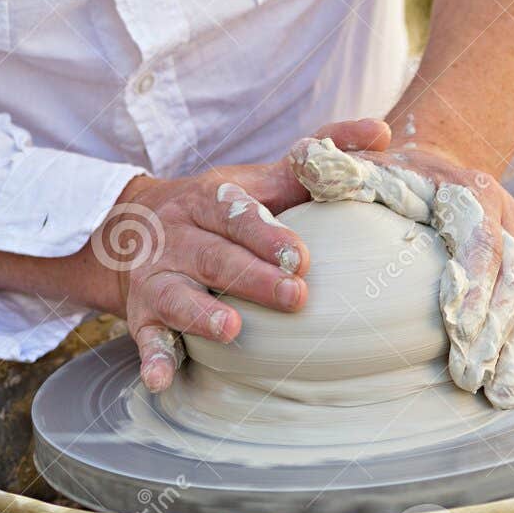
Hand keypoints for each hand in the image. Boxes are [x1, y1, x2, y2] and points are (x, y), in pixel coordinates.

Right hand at [91, 120, 388, 391]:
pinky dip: (153, 358)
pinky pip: (145, 338)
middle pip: (215, 257)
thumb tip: (382, 132)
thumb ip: (315, 159)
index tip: (301, 256)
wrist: (130, 228)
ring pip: (176, 295)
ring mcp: (157, 277)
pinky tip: (162, 380)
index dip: (267, 234)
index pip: (237, 213)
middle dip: (252, 278)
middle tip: (295, 297)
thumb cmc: (219, 208)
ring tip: (232, 331)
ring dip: (200, 315)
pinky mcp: (141, 314)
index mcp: (210, 201)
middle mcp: (180, 237)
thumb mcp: (259, 179)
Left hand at [287, 130, 513, 407]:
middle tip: (469, 376)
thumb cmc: (391, 171)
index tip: (456, 327)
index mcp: (471, 191)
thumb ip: (337, 167)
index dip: (472, 284)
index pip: (477, 241)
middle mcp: (504, 215)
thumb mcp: (365, 165)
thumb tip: (306, 161)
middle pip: (507, 277)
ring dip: (511, 347)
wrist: (434, 160)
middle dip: (492, 329)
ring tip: (499, 395)